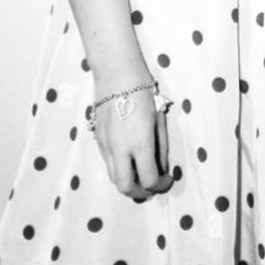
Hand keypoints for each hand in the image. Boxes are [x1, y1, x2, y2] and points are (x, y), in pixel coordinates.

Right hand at [93, 83, 172, 199]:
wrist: (116, 73)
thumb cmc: (143, 91)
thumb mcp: (159, 119)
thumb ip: (160, 147)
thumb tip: (161, 168)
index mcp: (139, 143)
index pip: (148, 179)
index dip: (161, 185)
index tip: (167, 179)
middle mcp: (119, 148)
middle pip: (125, 187)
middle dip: (140, 192)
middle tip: (152, 184)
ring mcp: (105, 145)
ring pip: (114, 177)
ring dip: (128, 180)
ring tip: (142, 171)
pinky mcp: (97, 139)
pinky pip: (108, 162)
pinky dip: (120, 167)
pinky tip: (129, 156)